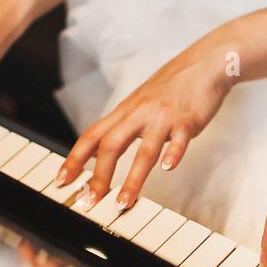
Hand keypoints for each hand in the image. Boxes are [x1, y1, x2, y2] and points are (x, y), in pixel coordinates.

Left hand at [58, 39, 235, 209]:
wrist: (205, 63)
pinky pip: (179, 139)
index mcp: (126, 111)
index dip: (74, 159)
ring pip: (144, 150)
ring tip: (124, 202)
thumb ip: (121, 127)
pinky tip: (168, 168)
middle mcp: (140, 113)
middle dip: (98, 176)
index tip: (61, 180)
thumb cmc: (172, 87)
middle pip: (112, 146)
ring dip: (133, 179)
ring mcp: (163, 116)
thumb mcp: (139, 104)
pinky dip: (173, 153)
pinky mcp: (187, 119)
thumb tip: (99, 150)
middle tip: (89, 202)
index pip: (92, 136)